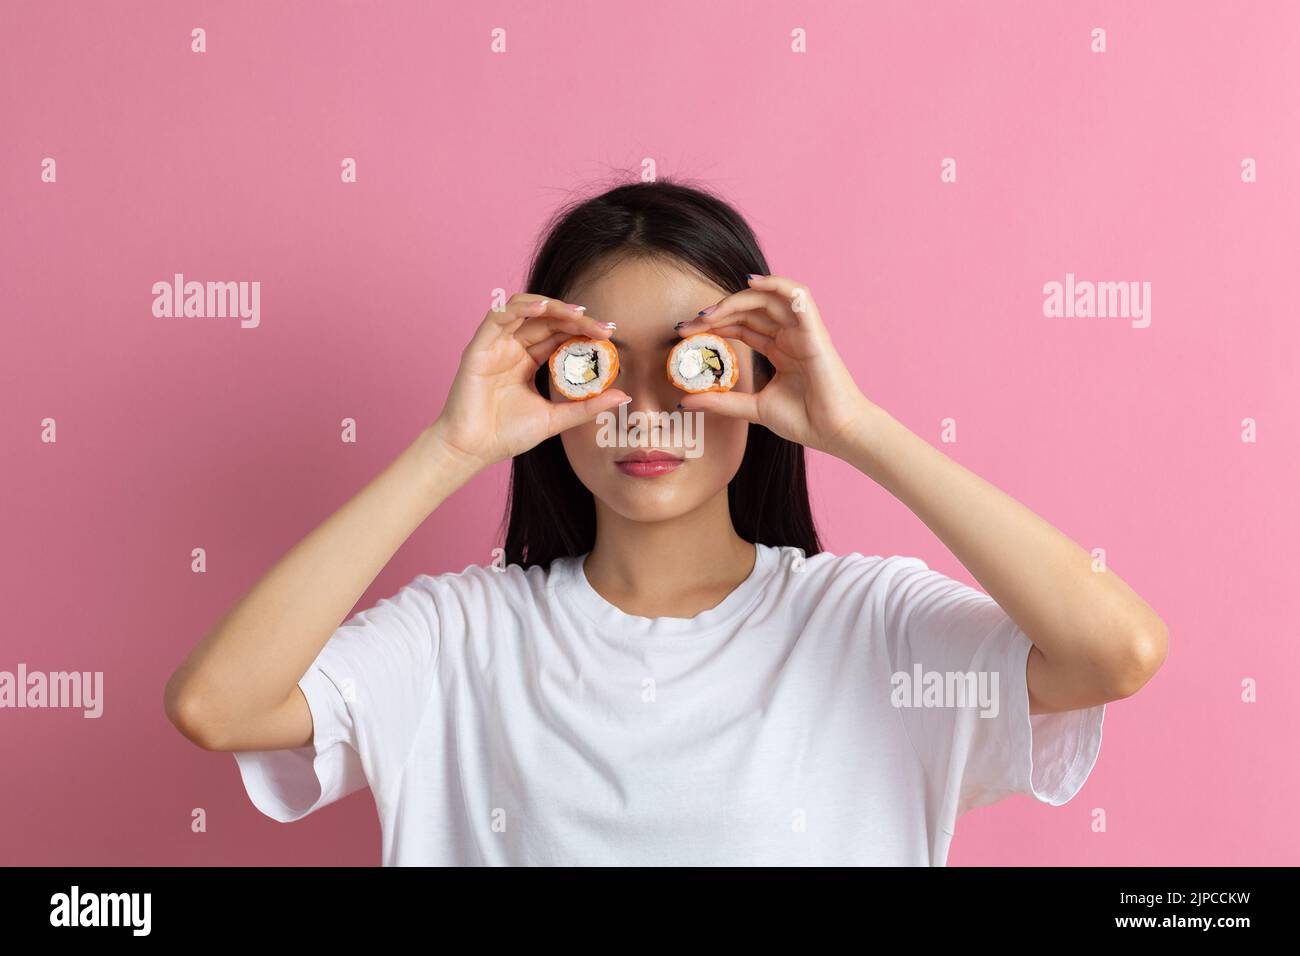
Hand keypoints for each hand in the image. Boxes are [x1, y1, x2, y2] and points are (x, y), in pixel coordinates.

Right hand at [430, 294, 630, 470]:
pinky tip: (543, 307)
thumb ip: (587, 406)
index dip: (583, 330)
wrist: (473, 450)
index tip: (610, 334)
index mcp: (528, 360)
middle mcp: (512, 348)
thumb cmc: (507, 435)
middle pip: (547, 320)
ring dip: (552, 307)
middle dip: (576, 319)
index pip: (559, 335)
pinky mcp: (479, 346)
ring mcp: (495, 345)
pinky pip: (499, 316)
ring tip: (579, 313)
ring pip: (525, 310)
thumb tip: (624, 395)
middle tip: (603, 327)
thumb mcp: (556, 419)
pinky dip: (521, 307)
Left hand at [674, 274, 873, 458]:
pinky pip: (798, 296)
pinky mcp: (814, 331)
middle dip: (716, 313)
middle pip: (749, 310)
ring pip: (767, 299)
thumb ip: (722, 402)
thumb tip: (686, 401)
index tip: (684, 334)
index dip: (713, 325)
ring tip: (708, 314)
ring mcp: (802, 331)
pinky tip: (751, 282)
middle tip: (687, 326)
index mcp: (779, 349)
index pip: (741, 325)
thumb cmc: (806, 420)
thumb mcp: (753, 408)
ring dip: (735, 300)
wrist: (836, 433)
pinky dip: (777, 284)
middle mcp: (789, 336)